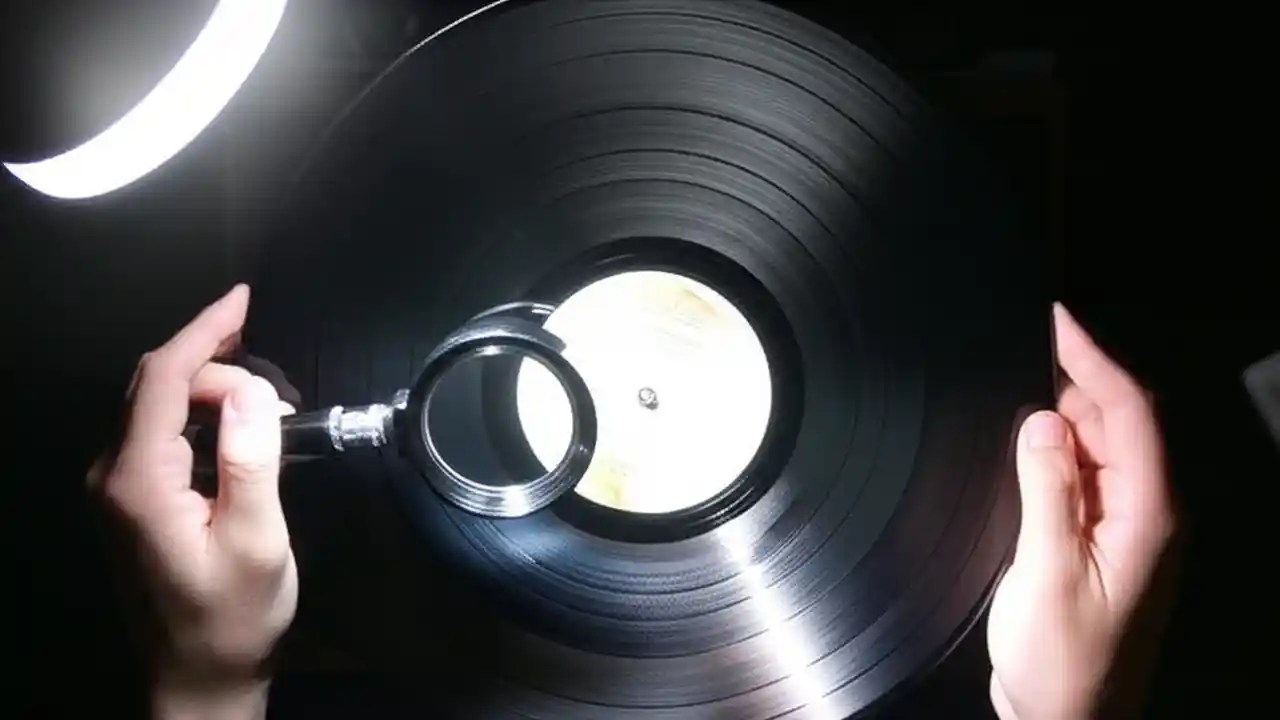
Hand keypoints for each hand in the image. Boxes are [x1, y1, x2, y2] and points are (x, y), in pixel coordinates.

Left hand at [92, 285, 295, 719]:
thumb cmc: (232, 617)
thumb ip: (252, 463)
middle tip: (279, 394)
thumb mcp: (257, 544)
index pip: (164, 379)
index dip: (204, 330)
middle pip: (156, 385)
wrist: (195, 678)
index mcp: (138, 481)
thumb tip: (253, 394)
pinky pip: (156, 432)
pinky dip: (196, 413)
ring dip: (210, 389)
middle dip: (217, 363)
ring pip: (154, 405)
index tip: (244, 299)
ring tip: (267, 408)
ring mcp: (114, 488)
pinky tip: (234, 426)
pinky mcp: (127, 500)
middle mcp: (112, 475)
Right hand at [987, 304, 1174, 719]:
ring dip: (1064, 416)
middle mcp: (1144, 513)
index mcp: (1146, 515)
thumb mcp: (1049, 573)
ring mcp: (1124, 528)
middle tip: (1021, 351)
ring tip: (1017, 391)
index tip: (1055, 319)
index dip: (1094, 359)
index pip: (1130, 414)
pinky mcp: (1099, 542)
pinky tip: (1026, 446)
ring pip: (1100, 447)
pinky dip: (1057, 450)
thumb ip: (1048, 491)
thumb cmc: (1063, 660)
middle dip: (1076, 379)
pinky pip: (1084, 477)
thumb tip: (1043, 419)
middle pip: (1118, 423)